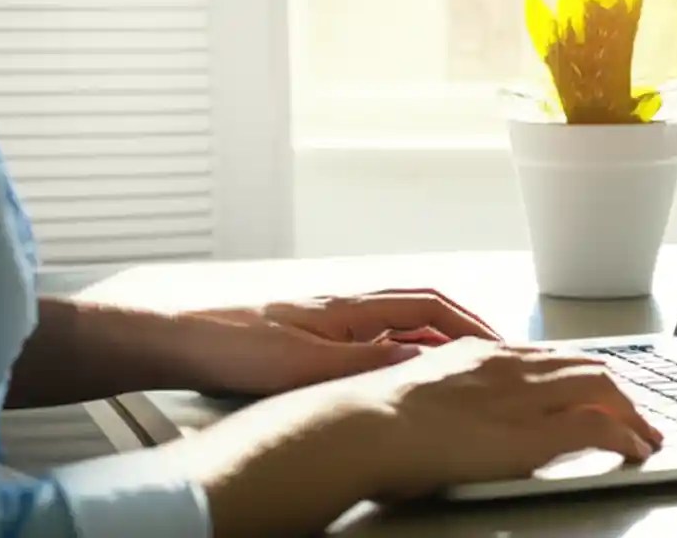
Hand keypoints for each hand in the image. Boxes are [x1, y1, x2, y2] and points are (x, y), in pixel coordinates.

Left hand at [173, 289, 501, 395]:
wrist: (178, 339)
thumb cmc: (231, 345)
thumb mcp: (306, 361)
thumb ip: (366, 360)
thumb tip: (422, 358)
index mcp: (348, 307)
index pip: (427, 304)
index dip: (468, 322)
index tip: (498, 341)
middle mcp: (343, 308)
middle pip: (418, 310)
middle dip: (460, 329)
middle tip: (491, 353)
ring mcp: (327, 321)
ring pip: (395, 324)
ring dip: (431, 339)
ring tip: (457, 366)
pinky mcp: (310, 336)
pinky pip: (372, 338)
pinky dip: (399, 351)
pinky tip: (397, 372)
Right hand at [361, 337, 663, 498]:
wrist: (365, 424)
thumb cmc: (377, 416)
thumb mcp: (421, 387)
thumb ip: (451, 389)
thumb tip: (457, 407)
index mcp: (484, 355)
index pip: (549, 356)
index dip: (580, 372)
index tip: (593, 386)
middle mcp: (512, 367)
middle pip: (585, 365)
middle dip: (616, 388)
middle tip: (631, 411)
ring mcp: (526, 397)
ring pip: (603, 388)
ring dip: (631, 411)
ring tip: (644, 432)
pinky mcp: (534, 435)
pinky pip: (600, 428)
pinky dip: (625, 436)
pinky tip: (634, 450)